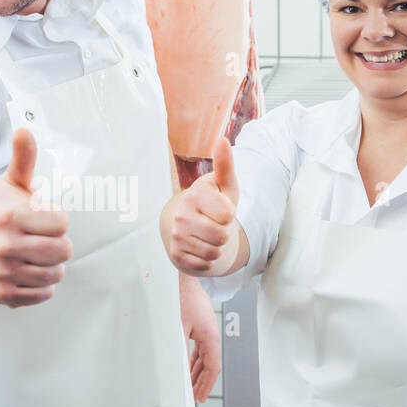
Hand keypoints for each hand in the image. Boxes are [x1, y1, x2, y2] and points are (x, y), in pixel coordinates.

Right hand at [0, 128, 71, 306]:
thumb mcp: (10, 185)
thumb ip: (23, 159)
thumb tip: (24, 129)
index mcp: (9, 217)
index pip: (62, 223)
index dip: (57, 220)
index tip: (43, 219)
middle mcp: (3, 246)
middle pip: (62, 251)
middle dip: (59, 245)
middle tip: (44, 241)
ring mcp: (3, 272)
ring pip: (55, 274)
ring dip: (52, 266)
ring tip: (36, 257)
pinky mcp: (4, 294)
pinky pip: (44, 293)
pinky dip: (41, 285)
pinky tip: (27, 272)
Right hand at [167, 137, 239, 275]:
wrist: (190, 226)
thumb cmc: (215, 203)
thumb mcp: (225, 186)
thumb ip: (225, 165)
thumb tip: (222, 139)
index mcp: (194, 195)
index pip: (227, 214)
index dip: (230, 214)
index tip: (222, 210)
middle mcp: (181, 215)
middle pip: (221, 236)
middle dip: (225, 234)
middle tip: (216, 225)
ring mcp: (176, 236)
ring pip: (214, 253)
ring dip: (217, 248)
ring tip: (209, 236)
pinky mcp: (176, 256)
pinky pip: (205, 266)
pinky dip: (208, 261)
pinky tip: (201, 249)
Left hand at [180, 274, 220, 402]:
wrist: (181, 276)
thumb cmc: (180, 296)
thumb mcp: (177, 326)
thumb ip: (177, 348)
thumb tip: (173, 367)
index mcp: (210, 336)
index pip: (213, 366)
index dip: (206, 384)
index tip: (198, 397)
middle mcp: (210, 334)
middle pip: (209, 364)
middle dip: (201, 382)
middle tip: (193, 397)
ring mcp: (205, 330)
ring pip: (203, 357)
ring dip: (196, 372)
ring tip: (188, 386)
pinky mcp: (198, 326)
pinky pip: (198, 349)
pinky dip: (192, 360)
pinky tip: (186, 367)